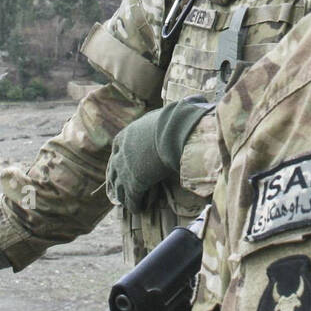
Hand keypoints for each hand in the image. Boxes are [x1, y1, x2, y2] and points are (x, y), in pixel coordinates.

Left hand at [108, 96, 212, 212]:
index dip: (118, 157)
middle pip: (113, 169)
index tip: (118, 163)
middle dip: (115, 178)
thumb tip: (197, 100)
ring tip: (125, 202)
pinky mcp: (135, 183)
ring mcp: (126, 168)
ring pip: (119, 187)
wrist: (174, 132)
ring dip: (123, 195)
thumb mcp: (168, 114)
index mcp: (126, 135)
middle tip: (116, 187)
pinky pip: (132, 198)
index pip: (116, 148)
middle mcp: (121, 152)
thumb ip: (172, 114)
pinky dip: (135, 205)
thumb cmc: (175, 120)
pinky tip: (139, 209)